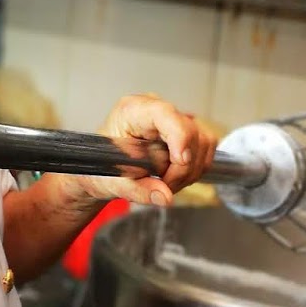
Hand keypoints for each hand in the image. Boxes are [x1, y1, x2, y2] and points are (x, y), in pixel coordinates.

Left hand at [65, 93, 217, 211]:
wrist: (100, 170)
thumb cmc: (100, 168)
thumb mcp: (113, 183)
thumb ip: (139, 190)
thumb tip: (165, 197)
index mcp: (132, 111)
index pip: (166, 114)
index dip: (180, 137)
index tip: (180, 162)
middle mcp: (155, 109)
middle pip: (190, 132)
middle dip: (181, 167)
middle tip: (163, 186)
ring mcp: (172, 119)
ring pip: (203, 142)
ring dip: (190, 170)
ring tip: (166, 183)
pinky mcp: (184, 132)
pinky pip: (205, 148)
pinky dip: (195, 169)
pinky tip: (174, 177)